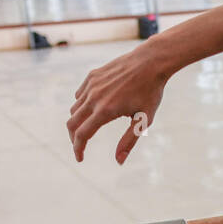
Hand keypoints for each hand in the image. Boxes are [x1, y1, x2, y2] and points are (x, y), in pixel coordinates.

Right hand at [66, 43, 168, 163]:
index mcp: (105, 110)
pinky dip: (81, 106)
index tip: (80, 158)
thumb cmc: (150, 92)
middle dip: (74, 138)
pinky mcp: (92, 76)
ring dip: (77, 122)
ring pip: (74, 109)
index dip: (78, 149)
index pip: (82, 134)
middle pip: (72, 123)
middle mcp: (94, 97)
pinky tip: (91, 110)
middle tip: (80, 147)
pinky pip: (80, 95)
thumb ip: (129, 141)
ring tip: (88, 130)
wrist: (150, 62)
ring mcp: (91, 85)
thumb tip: (119, 161)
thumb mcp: (144, 120)